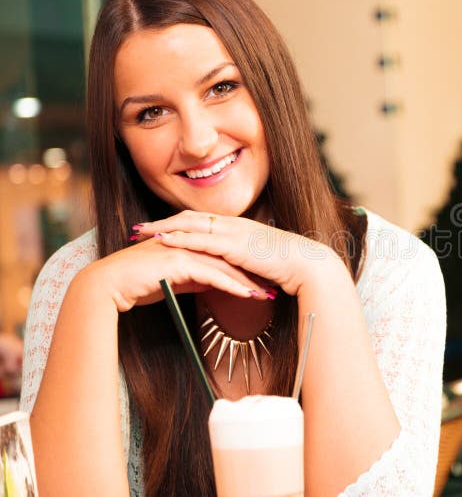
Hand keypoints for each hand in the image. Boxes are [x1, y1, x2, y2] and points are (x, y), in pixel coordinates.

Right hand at [84, 235, 268, 311]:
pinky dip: (231, 285)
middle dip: (253, 274)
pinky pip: (212, 275)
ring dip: (248, 281)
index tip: (264, 280)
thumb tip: (214, 283)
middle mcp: (189, 242)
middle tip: (274, 286)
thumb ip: (195, 277)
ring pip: (225, 266)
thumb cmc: (138, 283)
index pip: (224, 255)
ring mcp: (185, 250)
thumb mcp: (175, 281)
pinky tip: (246, 295)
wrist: (110, 285)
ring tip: (267, 294)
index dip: (245, 268)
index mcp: (189, 243)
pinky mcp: (179, 262)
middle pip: (229, 258)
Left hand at [132, 210, 344, 295]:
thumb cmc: (290, 266)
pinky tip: (161, 241)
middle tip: (140, 228)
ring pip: (189, 224)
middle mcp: (234, 223)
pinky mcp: (233, 244)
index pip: (202, 220)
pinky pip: (199, 239)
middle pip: (189, 217)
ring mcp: (233, 231)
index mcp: (240, 226)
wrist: (307, 264)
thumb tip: (234, 272)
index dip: (178, 222)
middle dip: (162, 221)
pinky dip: (177, 238)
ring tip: (141, 233)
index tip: (159, 228)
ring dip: (162, 227)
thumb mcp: (262, 260)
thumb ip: (245, 262)